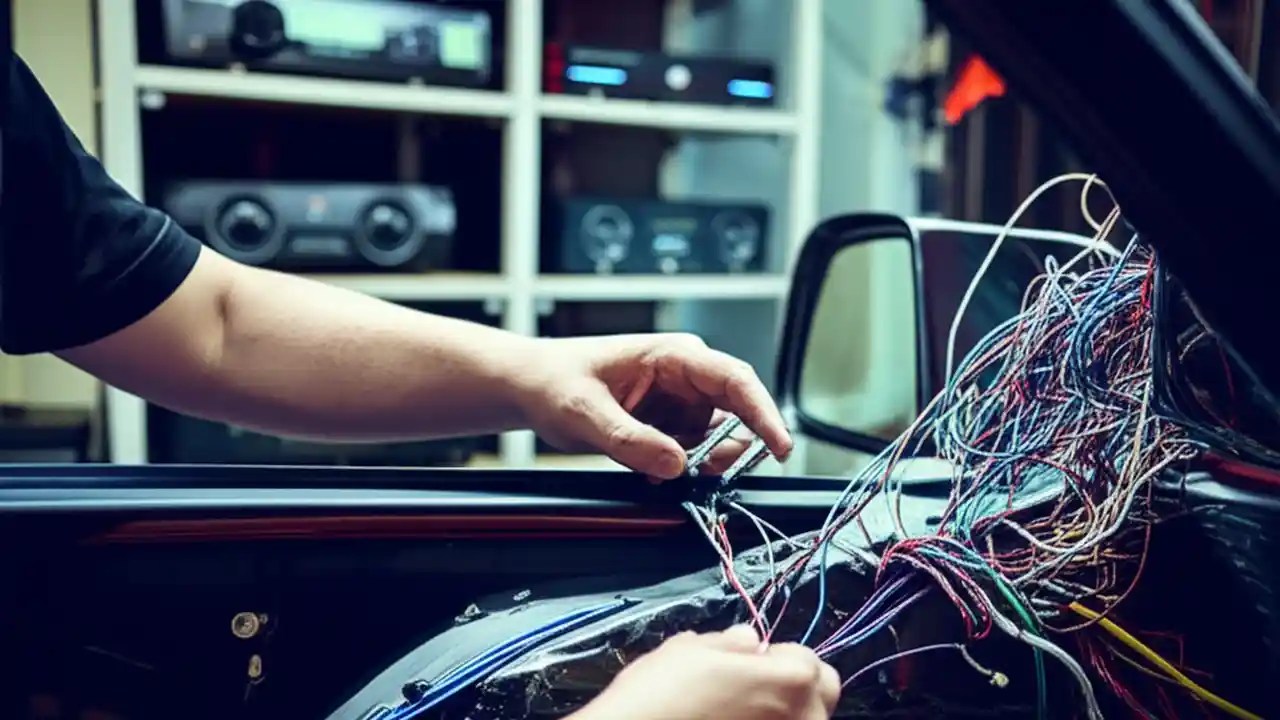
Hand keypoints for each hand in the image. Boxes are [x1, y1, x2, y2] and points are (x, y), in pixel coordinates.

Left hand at [516, 333, 792, 479]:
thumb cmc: (555, 380)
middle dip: (731, 450)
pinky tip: (652, 472)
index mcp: (675, 356)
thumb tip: (677, 465)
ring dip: (703, 464)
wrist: (531, 388)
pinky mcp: (669, 427)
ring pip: (717, 441)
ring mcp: (680, 404)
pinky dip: (682, 471)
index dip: (764, 414)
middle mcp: (686, 378)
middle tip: (709, 476)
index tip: (781, 448)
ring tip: (663, 471)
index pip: (736, 381)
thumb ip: (630, 440)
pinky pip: (693, 454)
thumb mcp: (586, 412)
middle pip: (736, 415)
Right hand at [570, 625, 840, 719]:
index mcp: (792, 679)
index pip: (809, 660)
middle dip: (793, 688)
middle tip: (750, 689)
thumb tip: (748, 640)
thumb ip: (730, 644)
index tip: (750, 662)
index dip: (777, 656)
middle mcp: (803, 718)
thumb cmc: (663, 694)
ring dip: (777, 714)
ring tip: (732, 712)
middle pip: (819, 695)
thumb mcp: (691, 651)